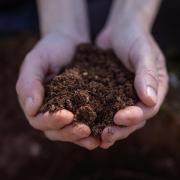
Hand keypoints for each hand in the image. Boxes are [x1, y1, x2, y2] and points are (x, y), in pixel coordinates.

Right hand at [16, 32, 98, 149]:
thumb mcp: (37, 60)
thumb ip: (29, 82)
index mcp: (37, 103)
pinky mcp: (84, 107)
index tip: (66, 115)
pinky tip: (104, 131)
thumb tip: (31, 109)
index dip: (51, 121)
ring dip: (82, 137)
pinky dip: (94, 130)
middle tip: (84, 130)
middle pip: (57, 131)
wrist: (71, 42)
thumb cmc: (51, 49)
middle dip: (70, 132)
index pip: (40, 120)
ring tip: (95, 138)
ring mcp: (69, 110)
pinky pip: (87, 122)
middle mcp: (52, 111)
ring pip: (71, 131)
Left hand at [96, 19, 168, 148]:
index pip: (147, 109)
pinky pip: (105, 108)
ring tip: (97, 137)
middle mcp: (139, 96)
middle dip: (120, 129)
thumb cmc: (134, 37)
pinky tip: (88, 124)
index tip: (119, 118)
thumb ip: (147, 74)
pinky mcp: (109, 93)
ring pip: (119, 118)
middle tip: (106, 135)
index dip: (135, 116)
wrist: (119, 30)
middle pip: (133, 119)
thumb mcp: (143, 52)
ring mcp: (124, 96)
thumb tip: (149, 100)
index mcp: (154, 88)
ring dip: (109, 128)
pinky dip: (98, 118)